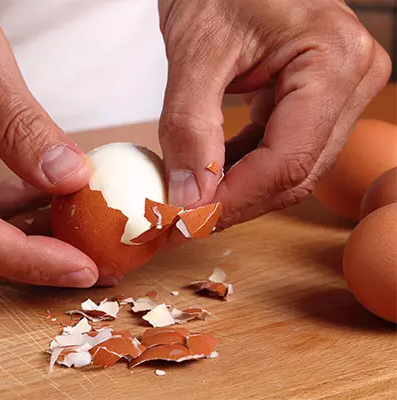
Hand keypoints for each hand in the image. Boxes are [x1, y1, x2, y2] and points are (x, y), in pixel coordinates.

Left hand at [158, 0, 390, 227]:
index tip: (186, 222)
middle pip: (295, 173)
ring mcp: (337, 90)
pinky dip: (242, 169)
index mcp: (334, 61)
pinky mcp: (315, 97)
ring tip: (186, 201)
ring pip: (290, 169)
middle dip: (234, 203)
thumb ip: (190, 126)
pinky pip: (281, 150)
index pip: (288, 161)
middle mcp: (350, 79)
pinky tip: (207, 175)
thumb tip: (187, 198)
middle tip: (180, 223)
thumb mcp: (196, 51)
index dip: (234, 201)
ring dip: (237, 191)